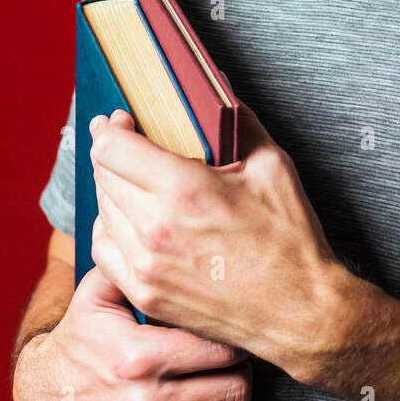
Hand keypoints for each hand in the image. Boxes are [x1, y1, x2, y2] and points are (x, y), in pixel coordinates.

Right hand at [12, 263, 250, 400]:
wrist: (45, 399)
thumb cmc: (80, 339)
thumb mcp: (97, 295)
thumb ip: (134, 262)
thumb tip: (168, 228)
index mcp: (138, 356)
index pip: (221, 350)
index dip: (236, 335)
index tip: (233, 326)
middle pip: (235, 389)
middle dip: (245, 369)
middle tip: (238, 354)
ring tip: (230, 381)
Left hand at [89, 103, 351, 378]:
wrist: (299, 312)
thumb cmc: (290, 240)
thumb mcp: (272, 165)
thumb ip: (238, 121)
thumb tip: (218, 89)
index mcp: (184, 189)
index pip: (113, 147)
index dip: (111, 127)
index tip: (121, 120)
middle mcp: (155, 227)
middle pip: (103, 175)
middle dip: (108, 152)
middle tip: (120, 140)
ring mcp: (145, 266)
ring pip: (100, 211)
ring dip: (109, 188)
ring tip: (127, 178)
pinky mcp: (145, 295)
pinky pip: (103, 251)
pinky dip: (109, 228)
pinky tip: (125, 219)